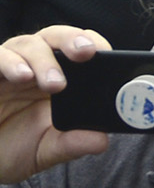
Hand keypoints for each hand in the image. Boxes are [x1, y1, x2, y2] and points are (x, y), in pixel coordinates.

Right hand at [0, 28, 112, 186]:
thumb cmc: (11, 148)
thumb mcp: (44, 151)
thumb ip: (71, 144)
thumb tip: (102, 141)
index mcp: (58, 77)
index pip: (81, 48)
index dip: (96, 45)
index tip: (110, 56)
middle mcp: (34, 65)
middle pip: (56, 37)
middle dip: (73, 40)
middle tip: (86, 54)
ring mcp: (8, 67)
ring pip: (28, 44)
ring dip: (44, 60)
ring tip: (55, 83)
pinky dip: (9, 62)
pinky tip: (22, 75)